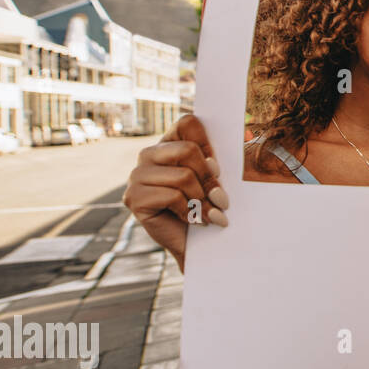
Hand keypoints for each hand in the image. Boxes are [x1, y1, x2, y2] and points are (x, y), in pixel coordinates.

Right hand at [122, 115, 226, 270]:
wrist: (196, 246)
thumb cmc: (207, 208)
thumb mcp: (213, 178)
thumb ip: (214, 159)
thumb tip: (234, 142)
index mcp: (168, 144)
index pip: (188, 123)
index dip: (208, 143)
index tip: (219, 167)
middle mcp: (148, 155)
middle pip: (187, 150)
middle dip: (210, 178)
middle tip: (221, 198)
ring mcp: (137, 176)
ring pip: (182, 176)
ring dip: (203, 199)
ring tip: (211, 213)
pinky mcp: (134, 198)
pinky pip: (172, 196)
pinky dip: (190, 211)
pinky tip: (194, 220)